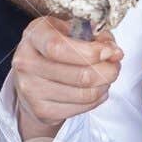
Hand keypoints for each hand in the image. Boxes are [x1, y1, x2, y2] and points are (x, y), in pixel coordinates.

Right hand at [12, 16, 122, 130]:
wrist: (32, 77)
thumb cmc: (56, 49)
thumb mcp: (72, 31)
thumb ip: (95, 37)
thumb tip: (114, 52)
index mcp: (34, 35)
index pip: (58, 47)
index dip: (90, 52)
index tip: (110, 52)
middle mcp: (26, 62)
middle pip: (78, 75)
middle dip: (107, 71)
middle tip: (115, 66)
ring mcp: (30, 89)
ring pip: (84, 94)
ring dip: (104, 85)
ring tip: (106, 77)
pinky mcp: (41, 110)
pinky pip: (81, 108)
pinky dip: (97, 99)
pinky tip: (96, 90)